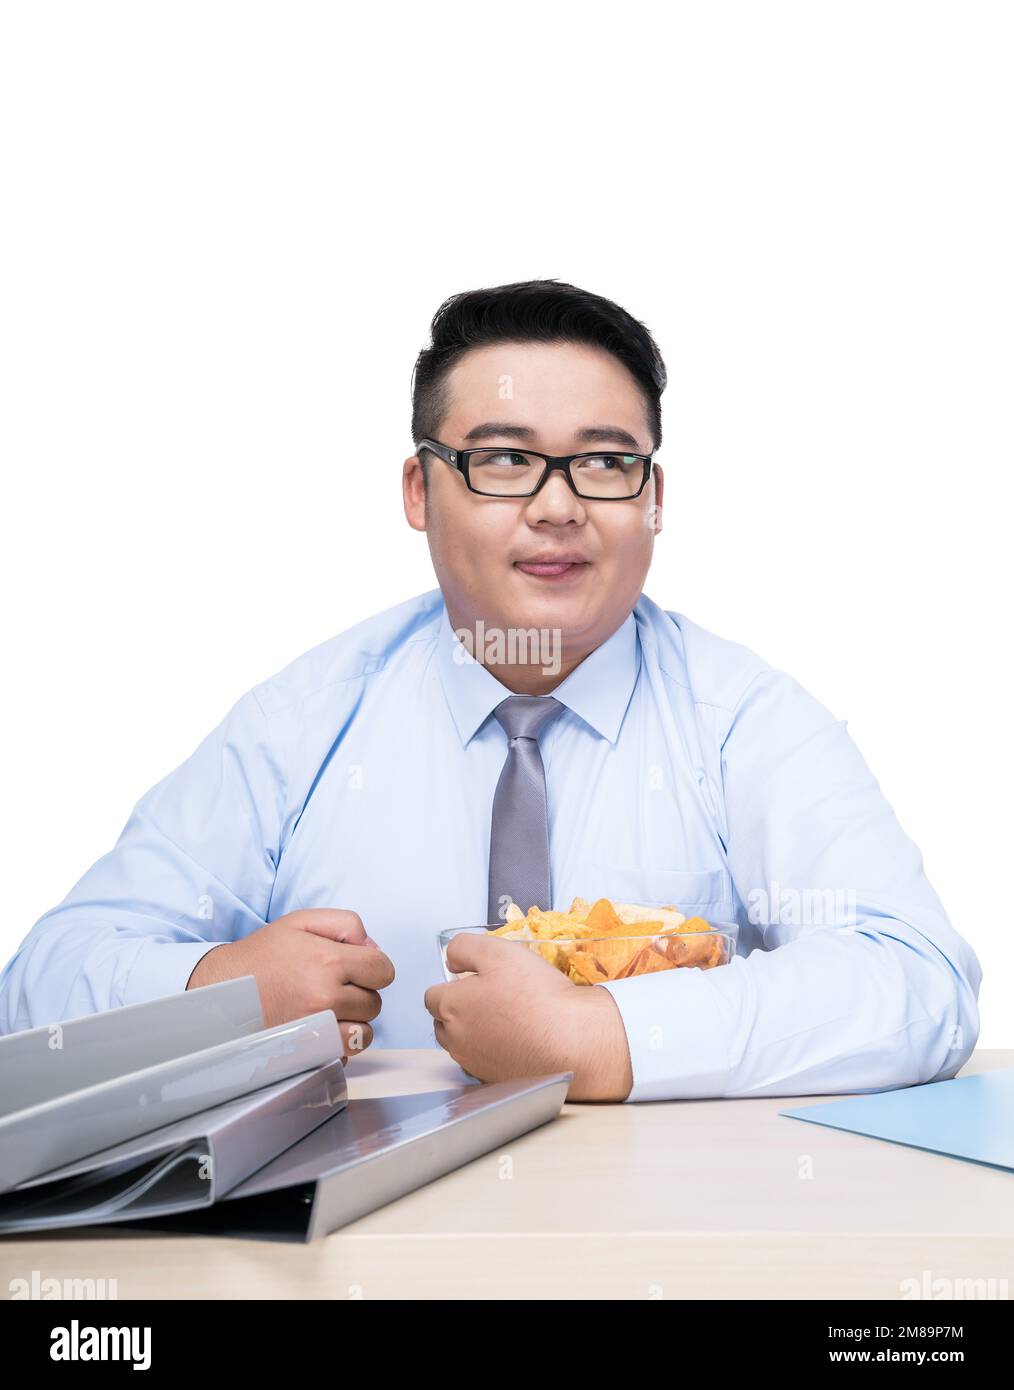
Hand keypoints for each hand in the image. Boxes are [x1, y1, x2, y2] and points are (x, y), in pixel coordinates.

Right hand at [186, 909, 394, 1060]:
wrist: (221, 993)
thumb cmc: (262, 956)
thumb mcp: (302, 921)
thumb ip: (347, 924)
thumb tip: (374, 947)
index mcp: (328, 961)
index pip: (384, 970)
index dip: (372, 967)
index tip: (354, 968)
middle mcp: (325, 997)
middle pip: (375, 1002)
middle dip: (359, 993)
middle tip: (330, 986)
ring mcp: (317, 1029)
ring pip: (364, 1032)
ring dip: (352, 1022)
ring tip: (326, 1009)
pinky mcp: (308, 1052)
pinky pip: (345, 1055)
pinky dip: (337, 1044)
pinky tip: (318, 1028)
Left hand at [423, 934, 632, 1101]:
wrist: (572, 1040)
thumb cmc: (536, 995)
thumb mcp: (498, 951)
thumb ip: (464, 948)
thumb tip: (451, 959)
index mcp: (450, 1008)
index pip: (432, 995)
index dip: (454, 984)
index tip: (476, 979)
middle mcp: (456, 1040)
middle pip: (444, 1022)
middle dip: (460, 1009)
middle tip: (495, 996)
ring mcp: (475, 1064)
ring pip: (463, 1043)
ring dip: (476, 1031)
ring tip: (509, 1017)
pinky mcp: (495, 1080)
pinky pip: (485, 1061)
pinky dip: (494, 1051)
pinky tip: (518, 1039)